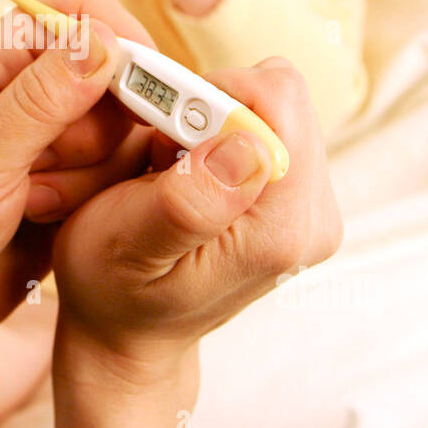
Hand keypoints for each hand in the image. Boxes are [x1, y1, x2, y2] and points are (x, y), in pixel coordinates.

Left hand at [0, 0, 158, 360]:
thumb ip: (39, 103)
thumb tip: (102, 41)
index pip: (78, 15)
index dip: (121, 43)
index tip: (146, 90)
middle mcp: (25, 93)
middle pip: (114, 78)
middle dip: (95, 131)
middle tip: (39, 173)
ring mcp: (51, 141)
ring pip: (122, 135)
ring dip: (87, 177)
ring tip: (28, 204)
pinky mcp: (70, 186)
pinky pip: (117, 179)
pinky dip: (94, 203)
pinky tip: (44, 223)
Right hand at [49, 57, 341, 427]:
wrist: (129, 331)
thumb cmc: (114, 290)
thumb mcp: (128, 246)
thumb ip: (190, 202)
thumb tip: (249, 145)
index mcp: (281, 231)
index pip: (278, 101)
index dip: (210, 96)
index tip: (161, 129)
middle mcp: (313, 219)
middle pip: (281, 97)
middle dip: (211, 107)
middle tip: (162, 153)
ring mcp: (311, 208)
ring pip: (274, 105)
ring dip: (212, 120)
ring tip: (171, 168)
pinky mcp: (299, 197)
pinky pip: (268, 124)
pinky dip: (220, 133)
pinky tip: (189, 173)